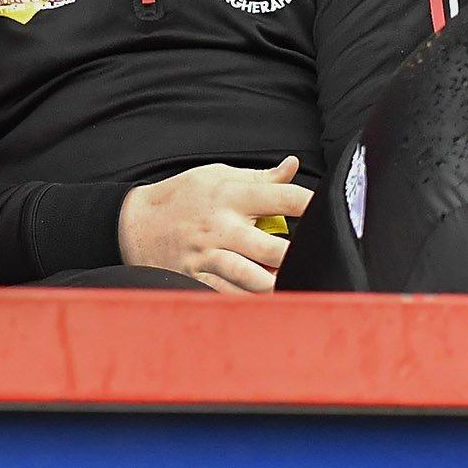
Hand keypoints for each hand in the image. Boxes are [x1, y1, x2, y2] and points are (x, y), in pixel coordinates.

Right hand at [118, 156, 313, 292]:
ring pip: (252, 277)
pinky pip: (230, 294)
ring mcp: (210, 255)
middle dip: (300, 257)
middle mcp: (223, 226)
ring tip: (298, 286)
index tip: (332, 213)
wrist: (135, 222)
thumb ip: (260, 178)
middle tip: (323, 262)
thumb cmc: (183, 196)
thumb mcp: (217, 177)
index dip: (314, 204)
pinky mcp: (198, 276)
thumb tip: (293, 165)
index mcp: (232, 195)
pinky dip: (251, 301)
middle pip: (275, 247)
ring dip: (278, 285)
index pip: (284, 197)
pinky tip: (269, 302)